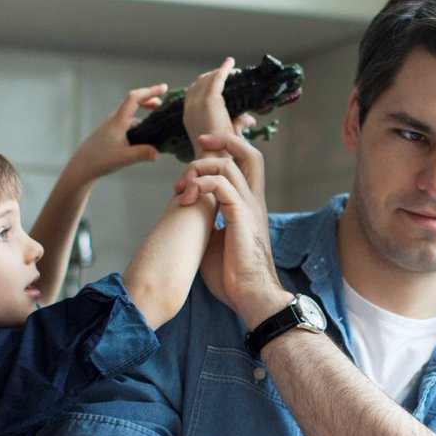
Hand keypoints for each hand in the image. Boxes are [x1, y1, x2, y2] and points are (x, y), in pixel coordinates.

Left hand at [61, 83, 167, 186]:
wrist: (82, 167)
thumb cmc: (99, 160)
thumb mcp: (124, 158)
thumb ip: (142, 154)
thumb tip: (157, 153)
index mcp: (117, 121)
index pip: (134, 98)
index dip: (150, 91)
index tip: (164, 88)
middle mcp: (114, 119)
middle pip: (132, 101)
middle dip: (149, 99)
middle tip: (163, 103)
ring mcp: (111, 125)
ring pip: (130, 112)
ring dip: (143, 110)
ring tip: (158, 116)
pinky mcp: (111, 133)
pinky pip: (127, 122)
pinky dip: (138, 122)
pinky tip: (145, 134)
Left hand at [174, 133, 288, 325]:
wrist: (250, 296)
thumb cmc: (233, 277)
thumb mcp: (215, 243)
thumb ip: (208, 223)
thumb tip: (190, 217)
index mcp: (248, 206)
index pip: (246, 165)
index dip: (228, 149)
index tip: (202, 149)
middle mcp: (253, 201)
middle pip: (250, 153)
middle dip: (223, 140)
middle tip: (199, 143)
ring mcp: (249, 207)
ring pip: (229, 164)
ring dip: (199, 167)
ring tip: (182, 187)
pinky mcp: (241, 216)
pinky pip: (221, 184)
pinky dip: (200, 183)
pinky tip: (187, 198)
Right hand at [184, 58, 237, 158]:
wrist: (215, 159)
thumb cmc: (220, 153)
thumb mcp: (227, 135)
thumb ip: (237, 124)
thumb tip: (250, 120)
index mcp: (189, 117)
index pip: (194, 93)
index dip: (205, 84)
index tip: (218, 81)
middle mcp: (190, 108)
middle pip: (199, 83)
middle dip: (212, 76)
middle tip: (228, 74)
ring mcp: (198, 103)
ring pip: (207, 79)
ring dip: (219, 72)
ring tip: (233, 71)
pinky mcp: (209, 100)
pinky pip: (217, 79)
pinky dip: (224, 70)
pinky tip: (231, 63)